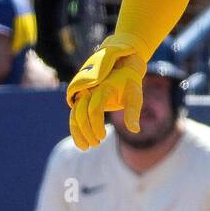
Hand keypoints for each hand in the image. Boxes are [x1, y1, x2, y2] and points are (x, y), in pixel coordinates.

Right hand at [67, 33, 146, 149]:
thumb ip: (133, 112)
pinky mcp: (81, 96)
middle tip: (96, 144)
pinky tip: (82, 140)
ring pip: (75, 114)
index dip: (96, 124)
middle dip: (86, 131)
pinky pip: (75, 113)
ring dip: (78, 132)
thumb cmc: (130, 81)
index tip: (102, 137)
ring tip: (86, 147)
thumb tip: (135, 131)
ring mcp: (84, 92)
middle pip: (81, 113)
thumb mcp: (135, 94)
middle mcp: (90, 88)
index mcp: (103, 86)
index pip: (94, 108)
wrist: (121, 63)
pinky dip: (76, 127)